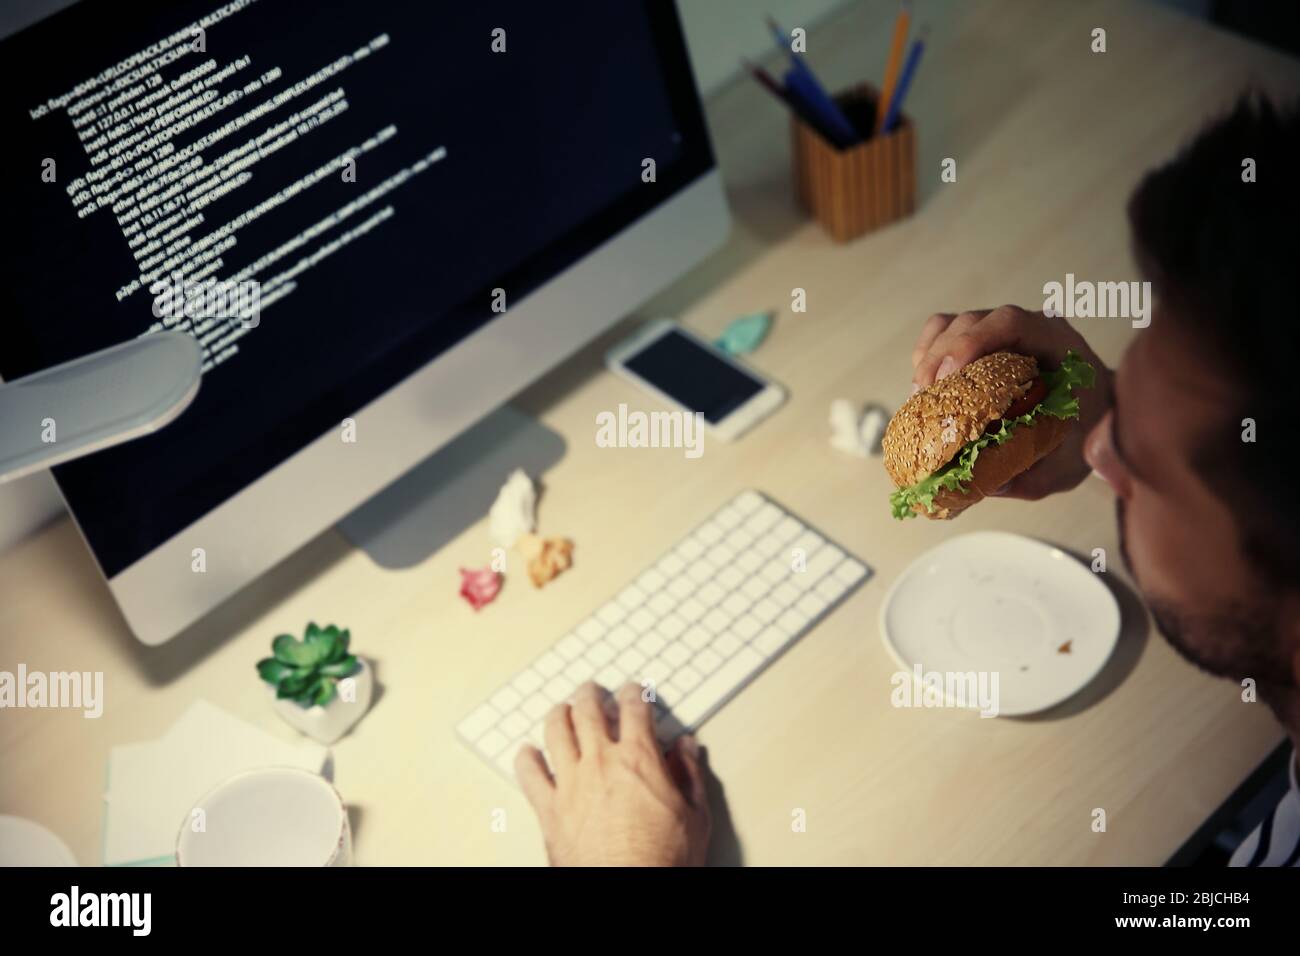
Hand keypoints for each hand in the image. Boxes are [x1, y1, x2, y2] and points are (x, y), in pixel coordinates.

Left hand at [515, 681, 711, 865]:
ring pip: (555, 732)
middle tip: (591, 691)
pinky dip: (526, 759)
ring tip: (560, 709)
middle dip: (590, 695)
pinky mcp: (549, 810)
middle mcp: (600, 763)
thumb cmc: (661, 861)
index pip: (634, 708)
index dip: (634, 693)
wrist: (628, 888)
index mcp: (638, 758)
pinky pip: (529, 774)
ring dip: (558, 715)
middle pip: (588, 711)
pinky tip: (527, 753)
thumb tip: (686, 749)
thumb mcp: (695, 816)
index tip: (633, 691)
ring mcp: (570, 784)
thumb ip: (689, 775)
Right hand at [909, 305, 1112, 499]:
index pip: (1010, 322)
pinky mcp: (980, 342)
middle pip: (971, 322)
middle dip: (940, 357)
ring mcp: (1000, 332)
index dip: (975, 341)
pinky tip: (925, 388)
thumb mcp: (1069, 464)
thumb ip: (1037, 476)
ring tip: (920, 397)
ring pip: (951, 325)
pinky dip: (927, 356)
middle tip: (925, 398)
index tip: (950, 376)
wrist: (1096, 416)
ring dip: (928, 358)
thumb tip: (990, 486)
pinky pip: (943, 333)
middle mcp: (1026, 329)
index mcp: (1056, 343)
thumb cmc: (1086, 435)